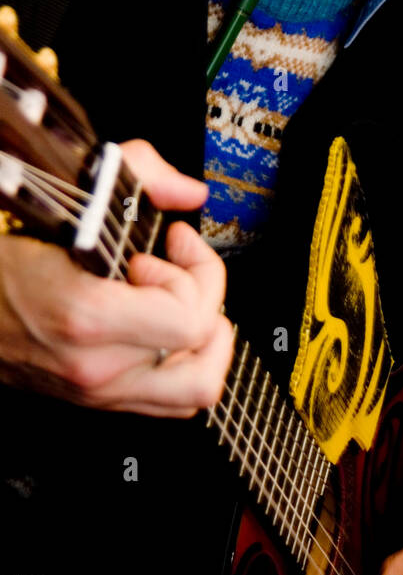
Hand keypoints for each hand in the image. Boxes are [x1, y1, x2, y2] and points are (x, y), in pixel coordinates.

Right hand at [0, 137, 234, 417]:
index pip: (190, 321)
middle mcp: (96, 366)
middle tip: (185, 272)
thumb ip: (141, 174)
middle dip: (210, 308)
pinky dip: (181, 362)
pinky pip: (166, 400)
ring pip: (193, 393)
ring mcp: (94, 390)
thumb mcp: (68, 196)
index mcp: (88, 319)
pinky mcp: (92, 398)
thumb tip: (190, 191)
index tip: (171, 245)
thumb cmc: (4, 257)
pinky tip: (160, 323)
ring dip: (203, 342)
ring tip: (181, 301)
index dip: (197, 274)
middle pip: (203, 366)